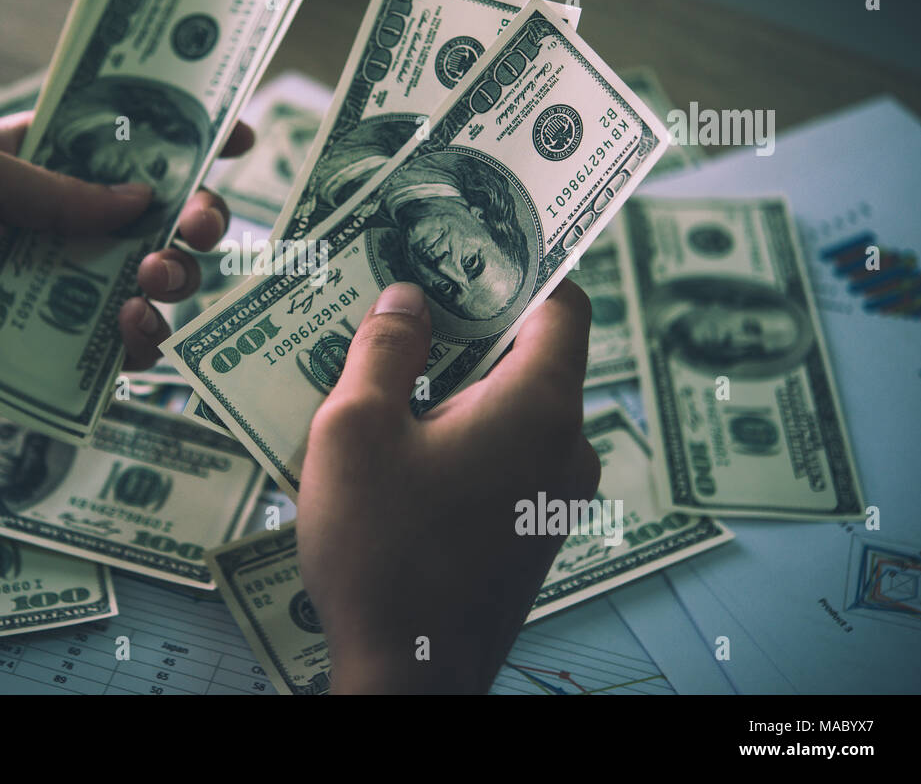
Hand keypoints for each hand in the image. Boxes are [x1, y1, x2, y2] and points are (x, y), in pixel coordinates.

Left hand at [0, 111, 252, 425]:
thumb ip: (53, 186)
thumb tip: (142, 197)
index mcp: (42, 170)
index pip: (128, 145)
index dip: (185, 137)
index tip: (237, 136)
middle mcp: (68, 230)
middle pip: (165, 218)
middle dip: (201, 215)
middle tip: (201, 224)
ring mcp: (71, 293)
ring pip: (162, 283)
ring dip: (178, 275)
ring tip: (152, 276)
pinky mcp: (67, 354)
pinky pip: (132, 348)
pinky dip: (146, 338)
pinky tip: (126, 328)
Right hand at [295, 279, 599, 693]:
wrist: (408, 676)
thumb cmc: (381, 552)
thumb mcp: (355, 431)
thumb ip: (384, 349)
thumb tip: (408, 299)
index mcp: (539, 407)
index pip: (563, 305)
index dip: (522, 266)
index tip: (471, 245)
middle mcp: (565, 445)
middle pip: (532, 352)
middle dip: (468, 323)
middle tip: (403, 302)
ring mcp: (554, 494)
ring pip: (514, 405)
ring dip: (457, 381)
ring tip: (386, 373)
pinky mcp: (532, 529)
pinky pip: (507, 452)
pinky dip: (464, 429)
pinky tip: (400, 441)